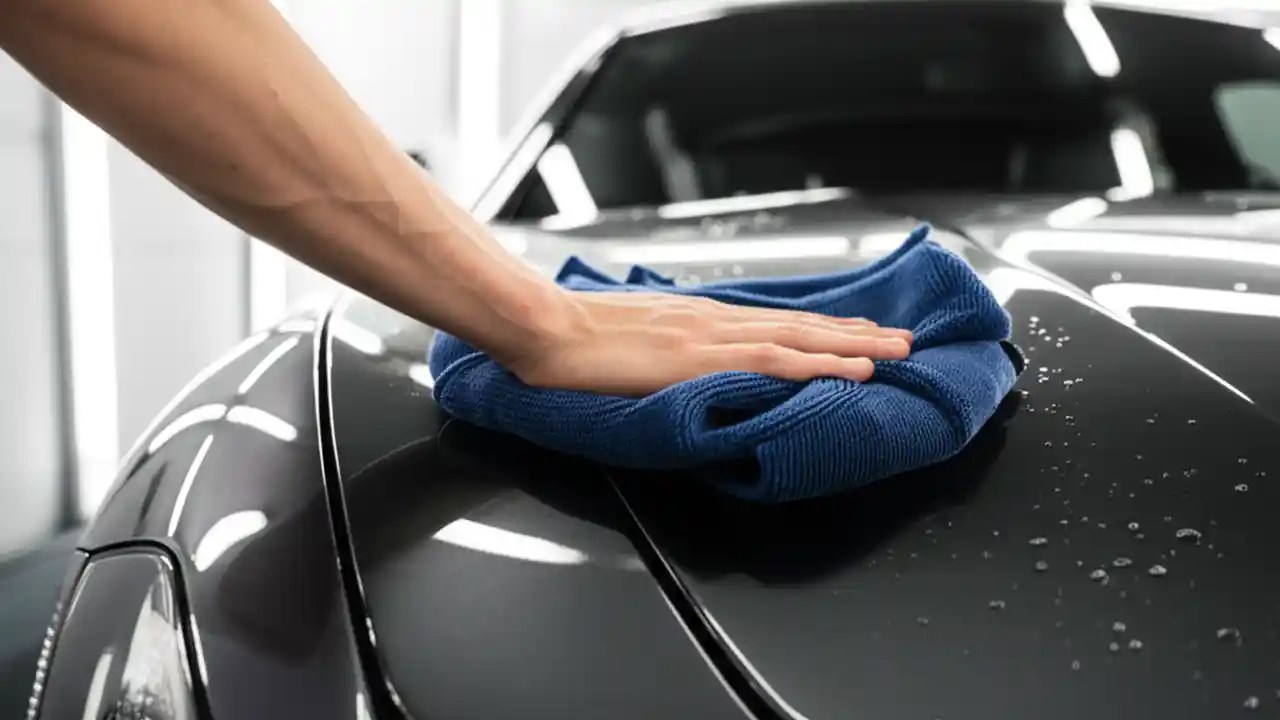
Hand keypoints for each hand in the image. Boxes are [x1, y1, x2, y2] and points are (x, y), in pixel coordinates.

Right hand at [497, 289, 912, 395]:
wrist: (545, 329)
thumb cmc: (575, 337)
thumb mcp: (630, 336)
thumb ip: (665, 346)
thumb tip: (684, 359)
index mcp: (698, 319)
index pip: (774, 323)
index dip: (821, 329)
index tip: (857, 332)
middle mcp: (714, 321)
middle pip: (798, 325)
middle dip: (854, 334)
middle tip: (902, 340)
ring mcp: (710, 337)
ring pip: (798, 340)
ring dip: (853, 346)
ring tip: (896, 352)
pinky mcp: (701, 359)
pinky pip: (774, 361)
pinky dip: (819, 363)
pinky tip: (853, 369)